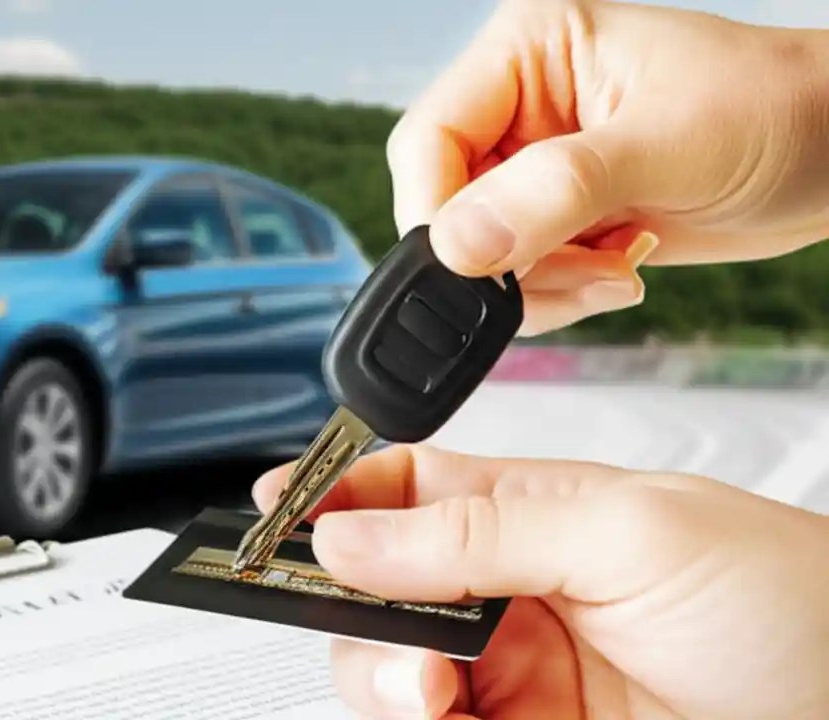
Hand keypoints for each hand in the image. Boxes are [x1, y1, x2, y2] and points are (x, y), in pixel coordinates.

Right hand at [252, 444, 828, 718]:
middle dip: (345, 602)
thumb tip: (350, 531)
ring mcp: (512, 678)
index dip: (330, 495)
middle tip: (359, 616)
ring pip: (387, 672)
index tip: (272, 516)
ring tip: (427, 690)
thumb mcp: (634, 531)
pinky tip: (436, 717)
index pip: (400, 488)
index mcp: (532, 512)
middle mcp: (510, 594)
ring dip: (379, 678)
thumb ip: (481, 526)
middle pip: (373, 589)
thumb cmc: (794, 605)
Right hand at [388, 0, 828, 335]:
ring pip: (476, 250)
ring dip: (535, 285)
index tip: (476, 267)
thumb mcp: (666, 145)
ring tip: (610, 275)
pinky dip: (555, 293)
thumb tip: (457, 246)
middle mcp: (519, 105)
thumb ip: (556, 192)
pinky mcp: (557, 214)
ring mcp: (535, 164)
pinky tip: (616, 272)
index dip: (439, 211)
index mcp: (528, 50)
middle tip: (573, 275)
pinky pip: (515, 273)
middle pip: (445, 202)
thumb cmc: (778, 111)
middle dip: (500, 259)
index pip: (431, 138)